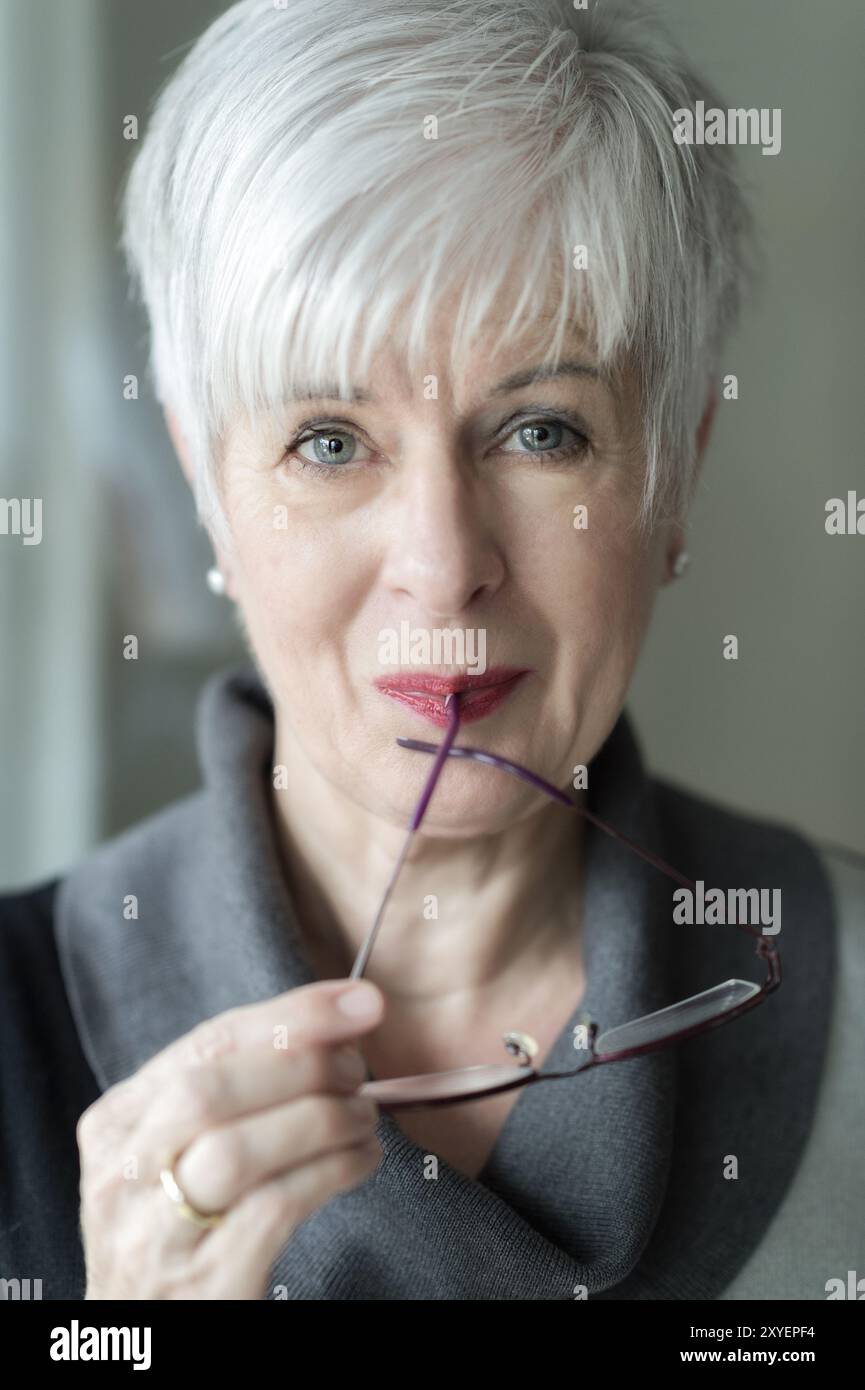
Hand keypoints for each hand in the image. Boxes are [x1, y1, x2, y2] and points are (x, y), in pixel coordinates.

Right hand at [77, 978, 384, 1298]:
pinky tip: (360, 1162)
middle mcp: (121, 1177)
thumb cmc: (181, 1230)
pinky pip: (273, 1209)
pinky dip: (331, 1172)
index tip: (359, 1001)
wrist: (149, 1339)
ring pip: (237, 1149)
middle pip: (212, 1090)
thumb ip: (233, 1091)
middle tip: (357, 1071)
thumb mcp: (177, 1152)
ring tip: (363, 1118)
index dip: (291, 1015)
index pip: (206, 1044)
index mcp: (117, 1125)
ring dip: (321, 1120)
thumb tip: (333, 1026)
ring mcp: (156, 1236)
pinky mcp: (204, 1285)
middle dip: (302, 1065)